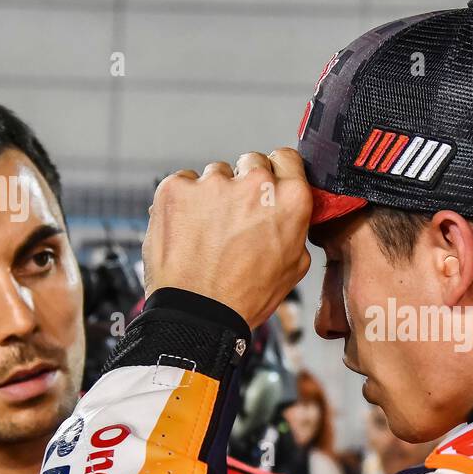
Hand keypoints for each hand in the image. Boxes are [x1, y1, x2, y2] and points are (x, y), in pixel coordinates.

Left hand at [144, 148, 312, 327]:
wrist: (197, 315)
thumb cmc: (244, 297)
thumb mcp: (294, 267)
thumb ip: (295, 227)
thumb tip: (290, 214)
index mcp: (289, 200)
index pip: (287, 158)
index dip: (277, 173)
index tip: (268, 186)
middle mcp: (254, 184)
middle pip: (251, 162)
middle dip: (245, 184)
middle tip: (236, 219)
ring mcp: (212, 183)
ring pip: (216, 174)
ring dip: (213, 195)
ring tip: (207, 233)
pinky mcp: (176, 188)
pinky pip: (183, 182)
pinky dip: (183, 201)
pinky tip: (187, 230)